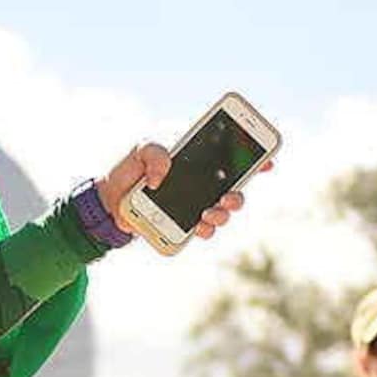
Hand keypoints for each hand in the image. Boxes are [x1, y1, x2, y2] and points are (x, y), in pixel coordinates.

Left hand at [98, 143, 261, 239]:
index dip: (255, 158)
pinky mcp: (184, 223)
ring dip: (224, 213)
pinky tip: (199, 225)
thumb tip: (164, 174)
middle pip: (236, 187)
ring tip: (210, 211)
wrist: (109, 199)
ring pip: (224, 210)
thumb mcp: (140, 147)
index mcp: (199, 156)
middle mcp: (203, 181)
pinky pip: (204, 229)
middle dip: (240, 193)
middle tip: (229, 196)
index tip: (267, 162)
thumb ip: (154, 152)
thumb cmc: (129, 167)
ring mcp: (196, 203)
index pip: (233, 154)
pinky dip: (206, 229)